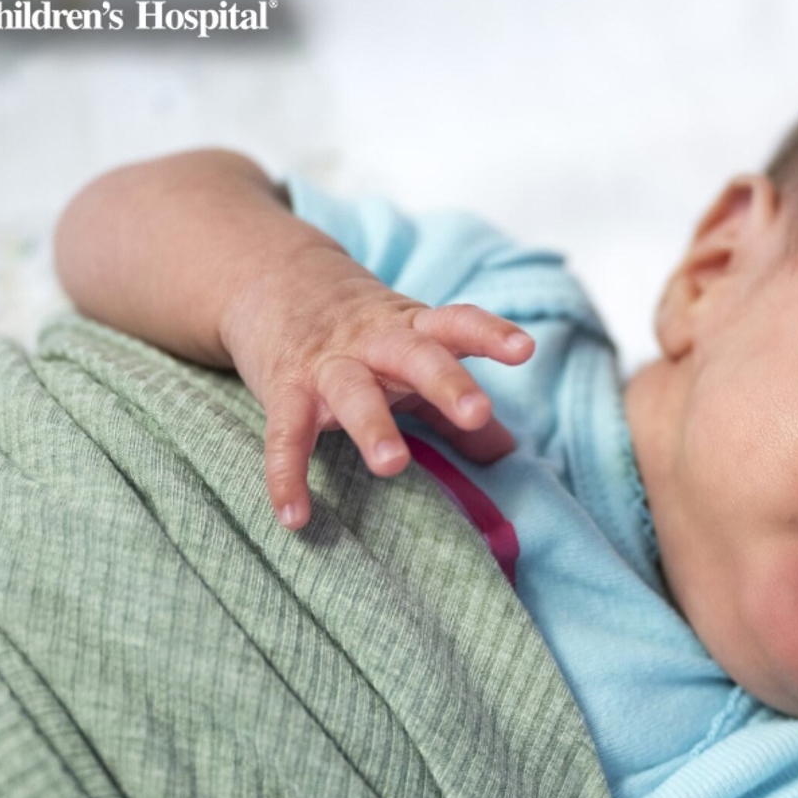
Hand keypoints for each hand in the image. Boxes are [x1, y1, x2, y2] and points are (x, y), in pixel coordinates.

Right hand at [222, 269, 534, 528]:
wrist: (272, 279)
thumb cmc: (359, 334)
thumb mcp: (409, 356)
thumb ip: (451, 405)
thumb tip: (506, 450)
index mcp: (413, 330)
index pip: (457, 323)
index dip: (490, 333)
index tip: (525, 349)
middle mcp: (374, 341)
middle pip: (414, 355)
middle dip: (446, 381)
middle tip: (476, 412)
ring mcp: (326, 364)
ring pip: (352, 390)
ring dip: (373, 426)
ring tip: (392, 466)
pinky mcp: (284, 389)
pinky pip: (285, 433)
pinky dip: (287, 475)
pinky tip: (295, 518)